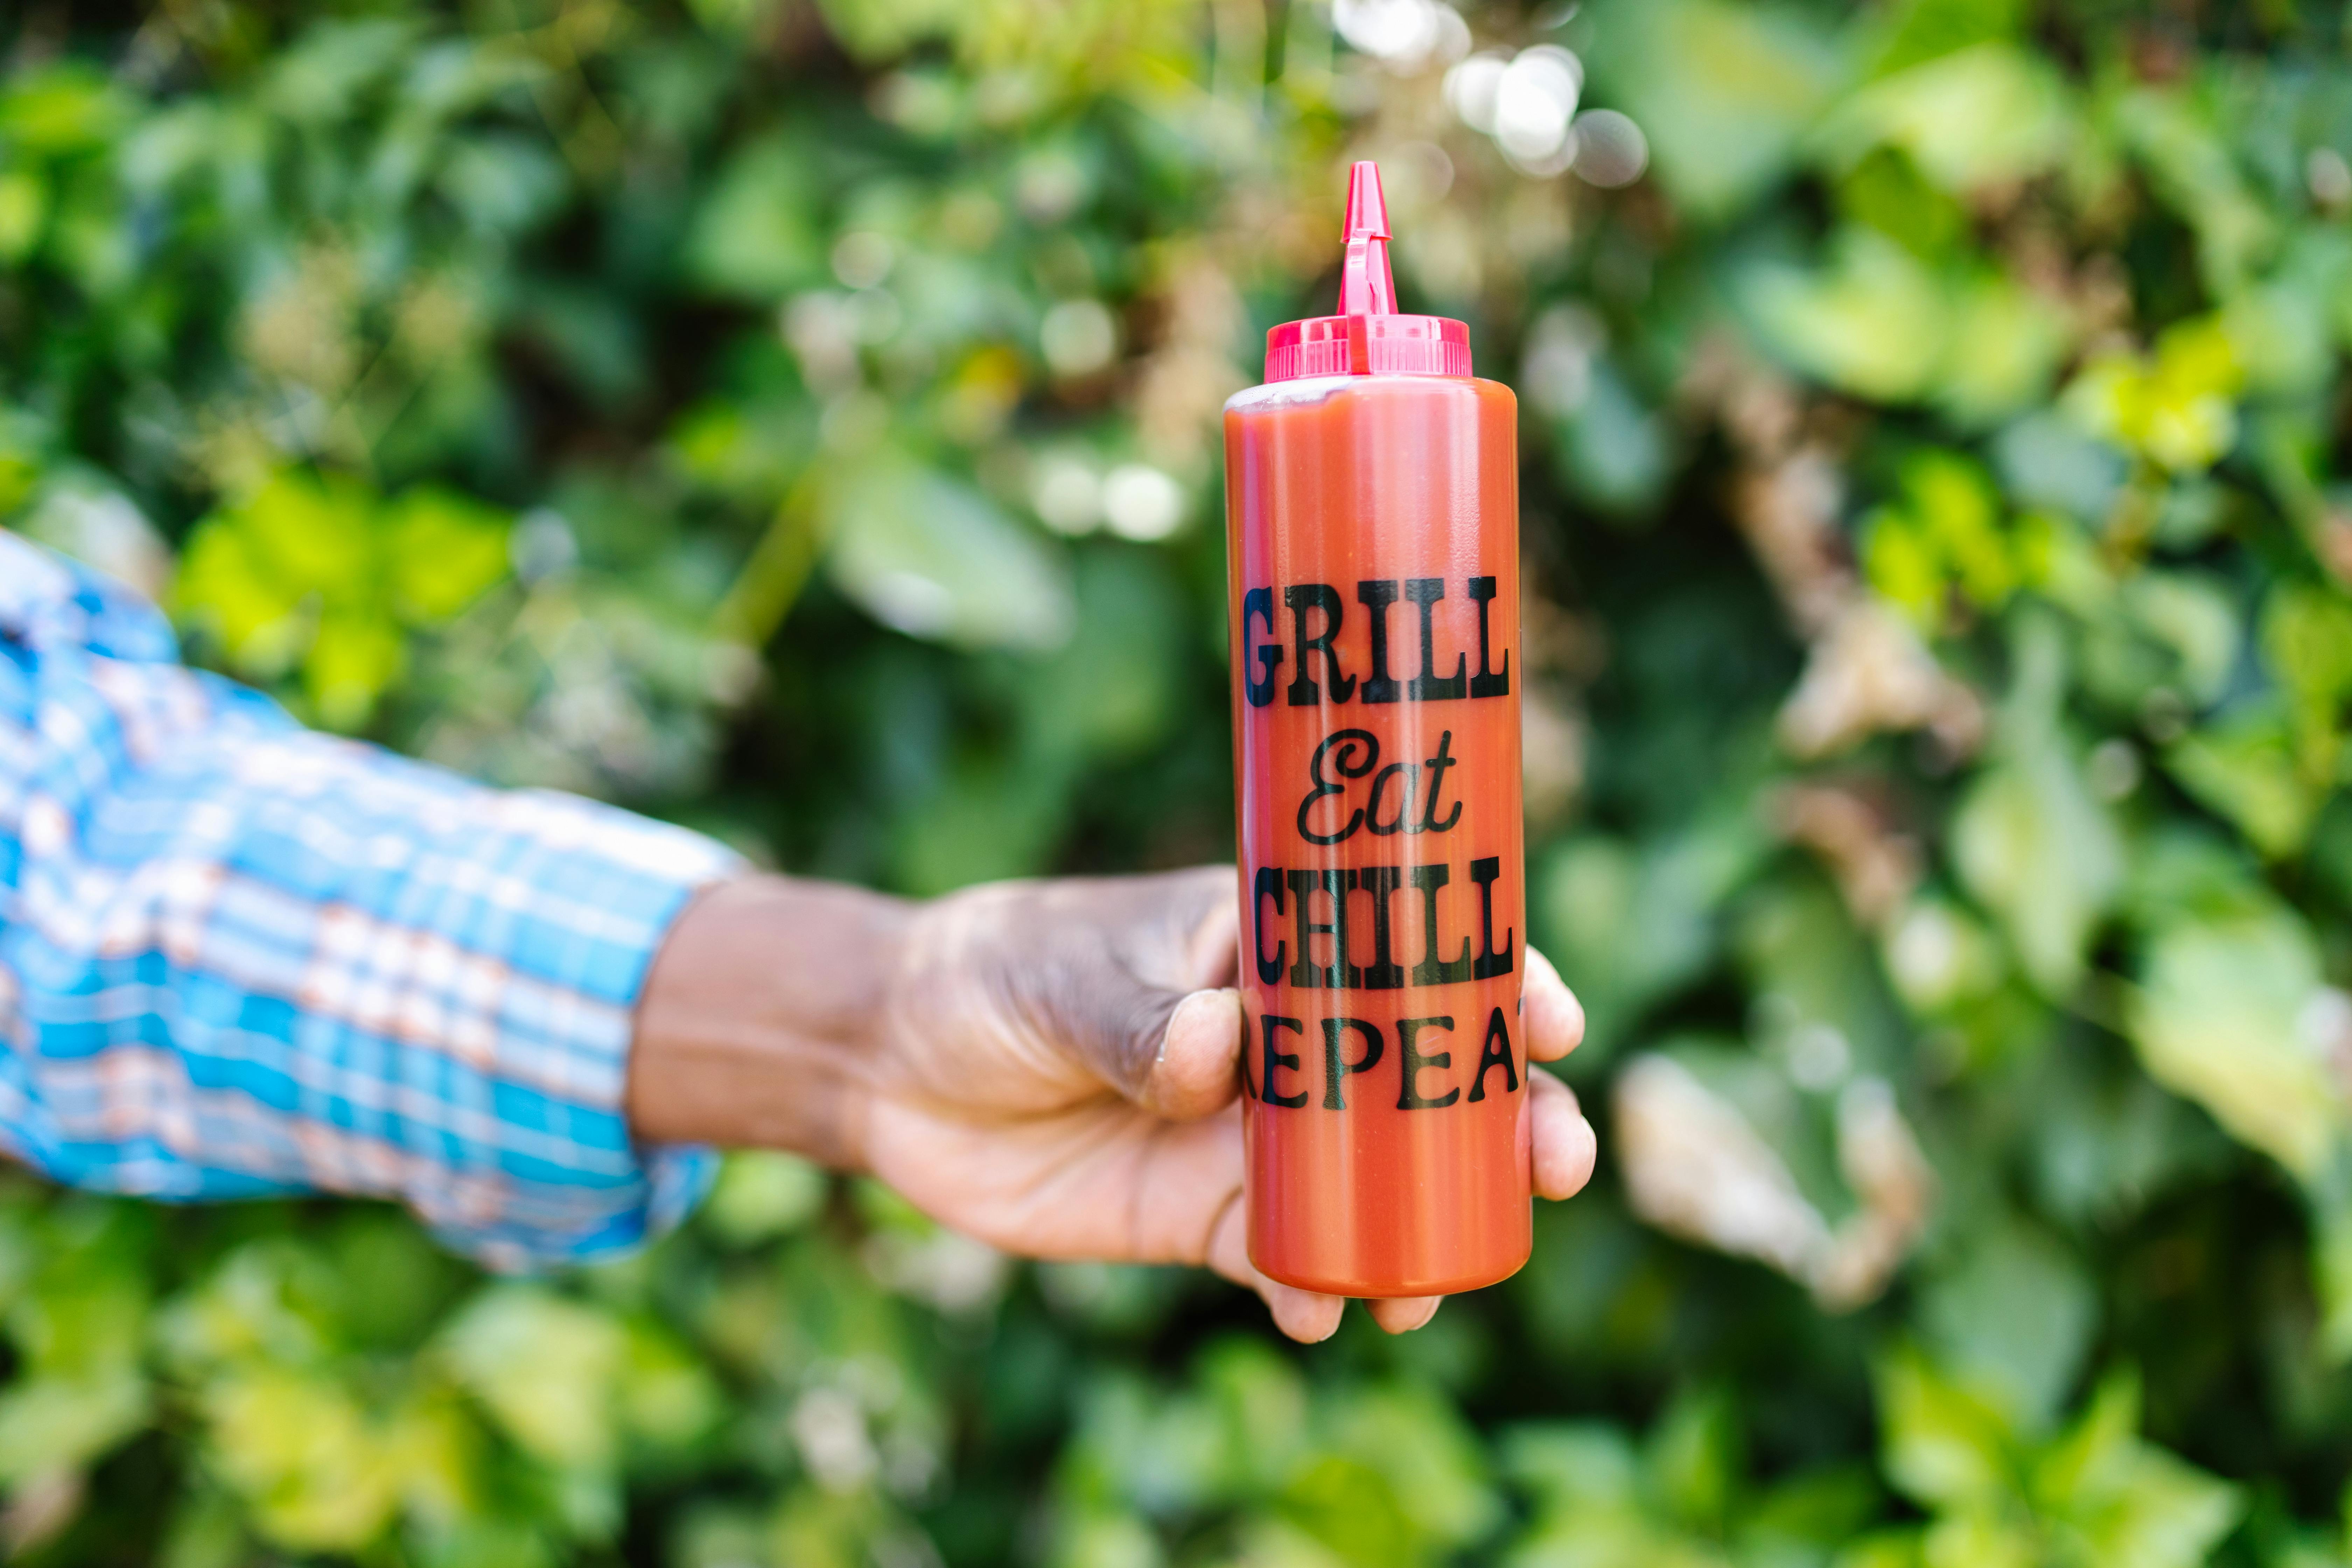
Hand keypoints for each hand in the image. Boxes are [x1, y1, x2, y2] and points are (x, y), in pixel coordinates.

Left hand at [629, 867, 1596, 1341]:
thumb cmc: (993, 974)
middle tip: (1557, 1161)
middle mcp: (1291, 1042)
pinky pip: (1290, 1257)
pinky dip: (1317, 1289)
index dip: (1495, 981)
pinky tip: (1322, 1315)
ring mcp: (1256, 1134)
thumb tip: (1220, 1050)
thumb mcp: (1066, 977)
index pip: (1412, 952)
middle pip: (1430, 1082)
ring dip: (1430, 1226)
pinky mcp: (1206, 1215)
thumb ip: (1144, 1019)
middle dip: (1506, 1123)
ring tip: (1442, 1276)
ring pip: (1379, 1182)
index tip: (1548, 1017)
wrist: (894, 1068)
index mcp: (1276, 946)